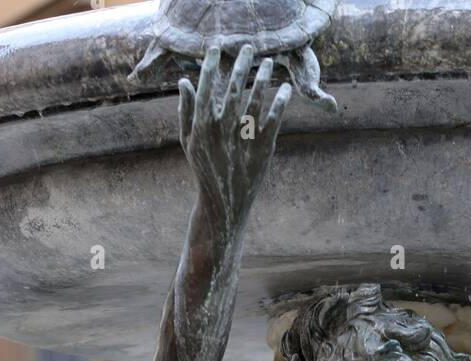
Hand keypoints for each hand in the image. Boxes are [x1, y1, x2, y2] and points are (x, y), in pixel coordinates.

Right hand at [179, 45, 290, 229]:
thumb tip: (185, 81)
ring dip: (263, 78)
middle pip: (233, 88)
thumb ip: (186, 111)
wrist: (222, 203)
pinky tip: (285, 89)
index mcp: (202, 125)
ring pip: (255, 100)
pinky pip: (273, 120)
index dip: (212, 64)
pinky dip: (279, 103)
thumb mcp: (189, 141)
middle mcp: (222, 130)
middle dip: (241, 64)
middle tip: (248, 47)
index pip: (206, 86)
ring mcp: (243, 140)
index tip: (217, 47)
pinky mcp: (262, 150)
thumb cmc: (204, 168)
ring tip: (269, 62)